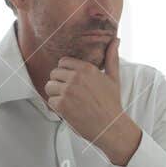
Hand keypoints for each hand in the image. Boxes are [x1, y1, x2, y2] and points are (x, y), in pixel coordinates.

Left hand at [44, 37, 141, 165]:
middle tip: (69, 93)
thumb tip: (116, 40)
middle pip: (54, 73)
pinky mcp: (62, 105)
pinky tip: (68, 109)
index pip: (63, 61)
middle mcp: (76, 77)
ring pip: (49, 86)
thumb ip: (112, 57)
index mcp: (86, 68)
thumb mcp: (114, 77)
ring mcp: (67, 91)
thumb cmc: (112, 103)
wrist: (110, 126)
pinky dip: (56, 106)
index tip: (71, 80)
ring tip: (67, 101)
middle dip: (59, 82)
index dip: (65, 71)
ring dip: (55, 94)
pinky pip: (50, 100)